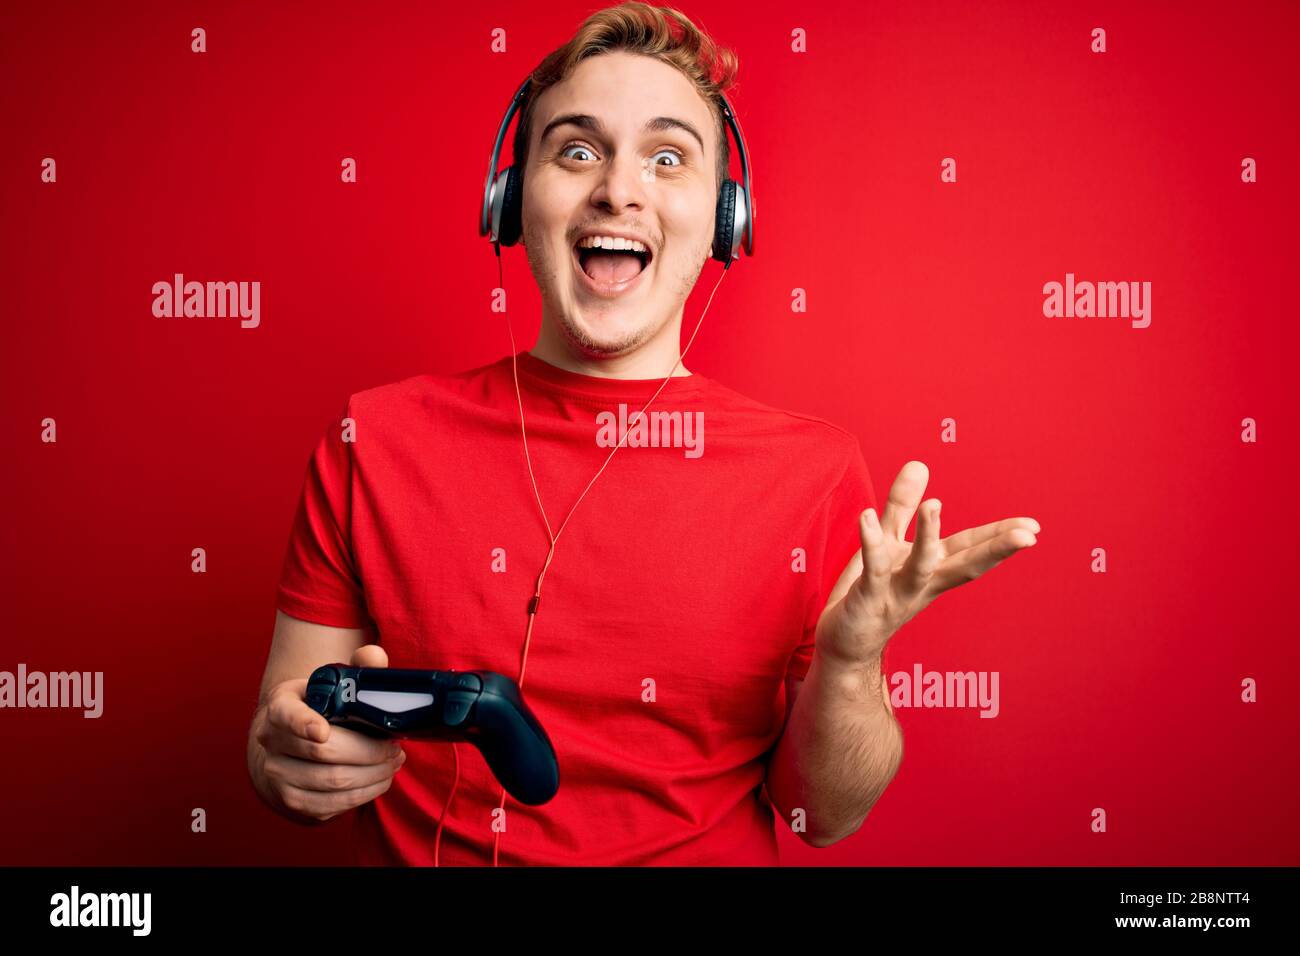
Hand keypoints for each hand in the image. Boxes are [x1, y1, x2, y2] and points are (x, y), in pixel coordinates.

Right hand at [251, 644, 404, 822]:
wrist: (291, 744)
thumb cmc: (322, 708)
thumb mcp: (332, 684)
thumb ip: (358, 667)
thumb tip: (375, 657)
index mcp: (281, 705)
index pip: (287, 714)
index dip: (303, 724)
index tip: (322, 731)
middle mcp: (272, 741)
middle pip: (324, 753)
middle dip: (368, 752)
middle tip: (395, 748)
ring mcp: (278, 774)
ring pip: (332, 782)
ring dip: (372, 775)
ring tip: (394, 762)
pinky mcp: (293, 800)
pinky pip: (332, 804)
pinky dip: (363, 794)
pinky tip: (380, 780)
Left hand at [814, 460, 1039, 669]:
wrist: (845, 644)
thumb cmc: (871, 593)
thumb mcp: (889, 543)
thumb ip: (901, 506)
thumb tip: (920, 464)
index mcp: (932, 569)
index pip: (971, 548)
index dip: (1000, 536)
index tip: (1033, 526)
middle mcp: (922, 583)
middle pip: (964, 563)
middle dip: (995, 548)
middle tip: (1028, 535)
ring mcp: (898, 593)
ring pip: (921, 565)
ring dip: (928, 536)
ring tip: (934, 504)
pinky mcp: (870, 599)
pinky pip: (874, 568)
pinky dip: (871, 543)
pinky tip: (867, 516)